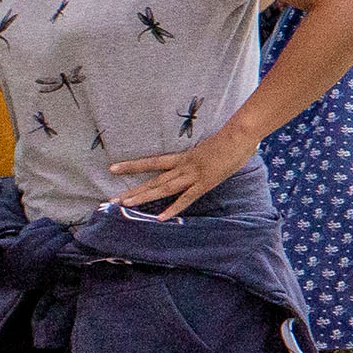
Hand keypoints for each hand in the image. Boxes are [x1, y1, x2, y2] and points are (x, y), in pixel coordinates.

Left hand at [110, 127, 258, 216]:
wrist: (240, 135)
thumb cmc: (231, 137)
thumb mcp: (212, 146)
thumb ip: (205, 154)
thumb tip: (207, 157)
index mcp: (184, 157)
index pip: (153, 162)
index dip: (132, 166)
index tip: (113, 169)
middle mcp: (184, 166)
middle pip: (154, 180)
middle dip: (133, 189)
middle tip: (113, 199)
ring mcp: (193, 175)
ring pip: (164, 188)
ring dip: (145, 197)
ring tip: (126, 205)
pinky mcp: (205, 183)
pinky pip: (187, 198)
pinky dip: (174, 208)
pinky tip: (160, 218)